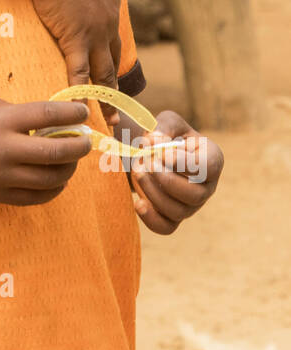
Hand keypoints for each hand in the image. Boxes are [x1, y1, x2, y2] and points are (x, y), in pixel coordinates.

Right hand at [0, 97, 92, 205]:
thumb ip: (16, 111)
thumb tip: (46, 122)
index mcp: (1, 120)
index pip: (48, 115)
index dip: (72, 114)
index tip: (82, 113)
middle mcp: (5, 149)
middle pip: (57, 151)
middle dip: (80, 146)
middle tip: (85, 140)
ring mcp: (3, 176)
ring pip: (52, 178)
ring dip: (70, 168)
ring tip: (71, 159)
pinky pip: (38, 197)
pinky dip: (54, 189)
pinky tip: (57, 179)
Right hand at [28, 0, 121, 103]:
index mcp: (111, 4)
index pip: (113, 38)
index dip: (110, 56)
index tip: (110, 72)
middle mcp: (109, 23)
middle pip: (114, 60)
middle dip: (117, 86)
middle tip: (122, 108)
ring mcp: (95, 34)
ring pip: (104, 74)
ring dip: (107, 99)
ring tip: (110, 120)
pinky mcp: (76, 40)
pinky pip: (80, 73)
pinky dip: (81, 92)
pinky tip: (80, 107)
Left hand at [129, 110, 222, 234]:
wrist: (153, 153)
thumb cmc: (167, 135)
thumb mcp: (168, 122)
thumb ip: (163, 127)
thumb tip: (154, 141)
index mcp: (212, 159)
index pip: (209, 168)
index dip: (185, 163)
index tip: (163, 153)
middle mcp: (206, 186)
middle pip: (194, 195)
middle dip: (166, 179)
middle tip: (146, 162)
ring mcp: (191, 205)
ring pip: (178, 211)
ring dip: (153, 192)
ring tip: (137, 171)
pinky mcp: (174, 217)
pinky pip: (166, 227)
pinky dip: (150, 218)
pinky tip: (137, 201)